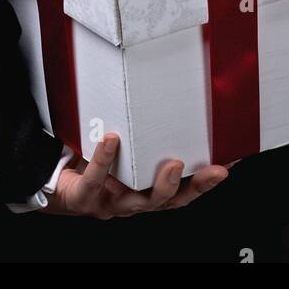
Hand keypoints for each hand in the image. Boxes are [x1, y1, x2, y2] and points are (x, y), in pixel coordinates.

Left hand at [40, 133, 229, 217]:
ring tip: (170, 163)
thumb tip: (166, 85)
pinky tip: (111, 141)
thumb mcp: (125, 147)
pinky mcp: (87, 198)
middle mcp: (136, 201)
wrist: (60, 186)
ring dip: (158, 185)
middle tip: (209, 169)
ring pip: (140, 202)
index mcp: (149, 190)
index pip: (186, 190)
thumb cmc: (98, 163)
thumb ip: (143, 130)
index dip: (207, 181)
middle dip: (192, 187)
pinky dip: (104, 161)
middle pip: (171, 201)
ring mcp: (112, 203)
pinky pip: (97, 180)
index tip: (228, 165)